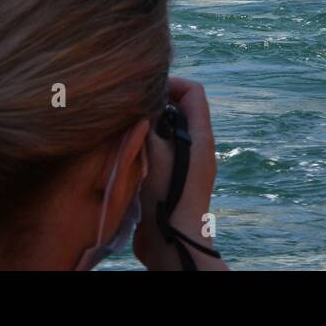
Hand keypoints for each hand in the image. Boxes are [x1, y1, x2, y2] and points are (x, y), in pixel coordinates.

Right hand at [133, 77, 227, 269]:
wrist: (173, 242)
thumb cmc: (169, 195)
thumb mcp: (157, 154)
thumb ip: (150, 126)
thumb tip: (140, 107)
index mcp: (201, 136)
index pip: (194, 92)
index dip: (171, 83)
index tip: (145, 89)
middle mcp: (198, 147)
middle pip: (180, 111)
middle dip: (154, 106)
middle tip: (129, 110)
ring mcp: (187, 165)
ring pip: (167, 133)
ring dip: (147, 130)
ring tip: (124, 132)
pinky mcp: (173, 181)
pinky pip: (160, 154)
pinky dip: (145, 149)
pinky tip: (125, 155)